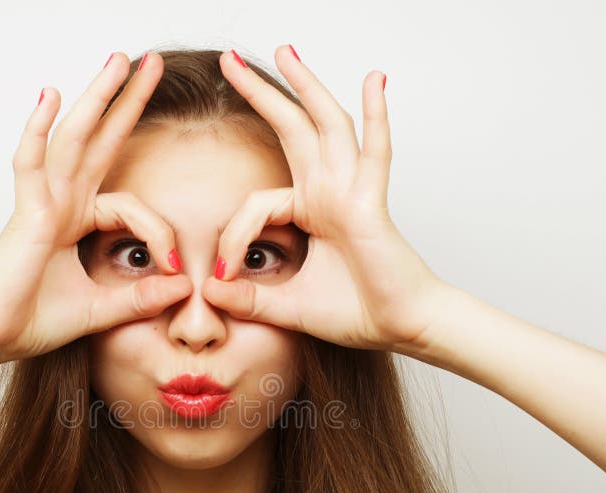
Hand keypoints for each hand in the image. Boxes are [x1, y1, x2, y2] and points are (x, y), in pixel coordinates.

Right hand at [0, 52, 190, 362]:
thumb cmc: (31, 321)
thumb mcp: (101, 310)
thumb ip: (141, 299)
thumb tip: (186, 285)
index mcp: (77, 223)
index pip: (130, 205)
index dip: (160, 232)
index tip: (177, 266)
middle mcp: (61, 205)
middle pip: (99, 143)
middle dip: (126, 104)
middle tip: (151, 65)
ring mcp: (42, 204)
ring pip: (73, 141)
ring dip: (96, 99)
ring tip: (120, 61)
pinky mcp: (26, 214)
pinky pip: (30, 164)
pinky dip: (38, 130)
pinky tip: (50, 95)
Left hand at [202, 46, 449, 352]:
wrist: (398, 327)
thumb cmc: (355, 313)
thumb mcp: (287, 307)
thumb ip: (249, 298)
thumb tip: (207, 289)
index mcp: (310, 213)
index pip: (257, 203)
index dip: (232, 235)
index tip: (221, 274)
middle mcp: (329, 194)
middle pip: (292, 131)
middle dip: (263, 95)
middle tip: (231, 62)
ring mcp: (351, 193)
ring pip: (327, 127)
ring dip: (306, 87)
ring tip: (284, 52)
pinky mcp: (371, 203)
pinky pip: (375, 154)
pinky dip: (376, 117)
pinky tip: (373, 81)